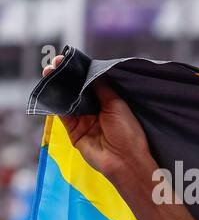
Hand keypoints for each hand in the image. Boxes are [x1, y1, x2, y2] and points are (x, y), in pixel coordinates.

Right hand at [42, 53, 154, 182]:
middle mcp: (95, 110)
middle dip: (66, 76)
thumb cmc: (128, 133)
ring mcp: (83, 120)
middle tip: (55, 62)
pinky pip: (61, 113)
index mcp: (109, 103)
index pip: (91, 84)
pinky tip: (50, 87)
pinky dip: (55, 101)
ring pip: (67, 100)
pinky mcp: (73, 130)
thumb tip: (90, 71)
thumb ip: (102, 89)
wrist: (124, 160)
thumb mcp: (117, 105)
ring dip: (57, 86)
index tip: (69, 59)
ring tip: (49, 71)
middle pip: (76, 90)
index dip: (80, 72)